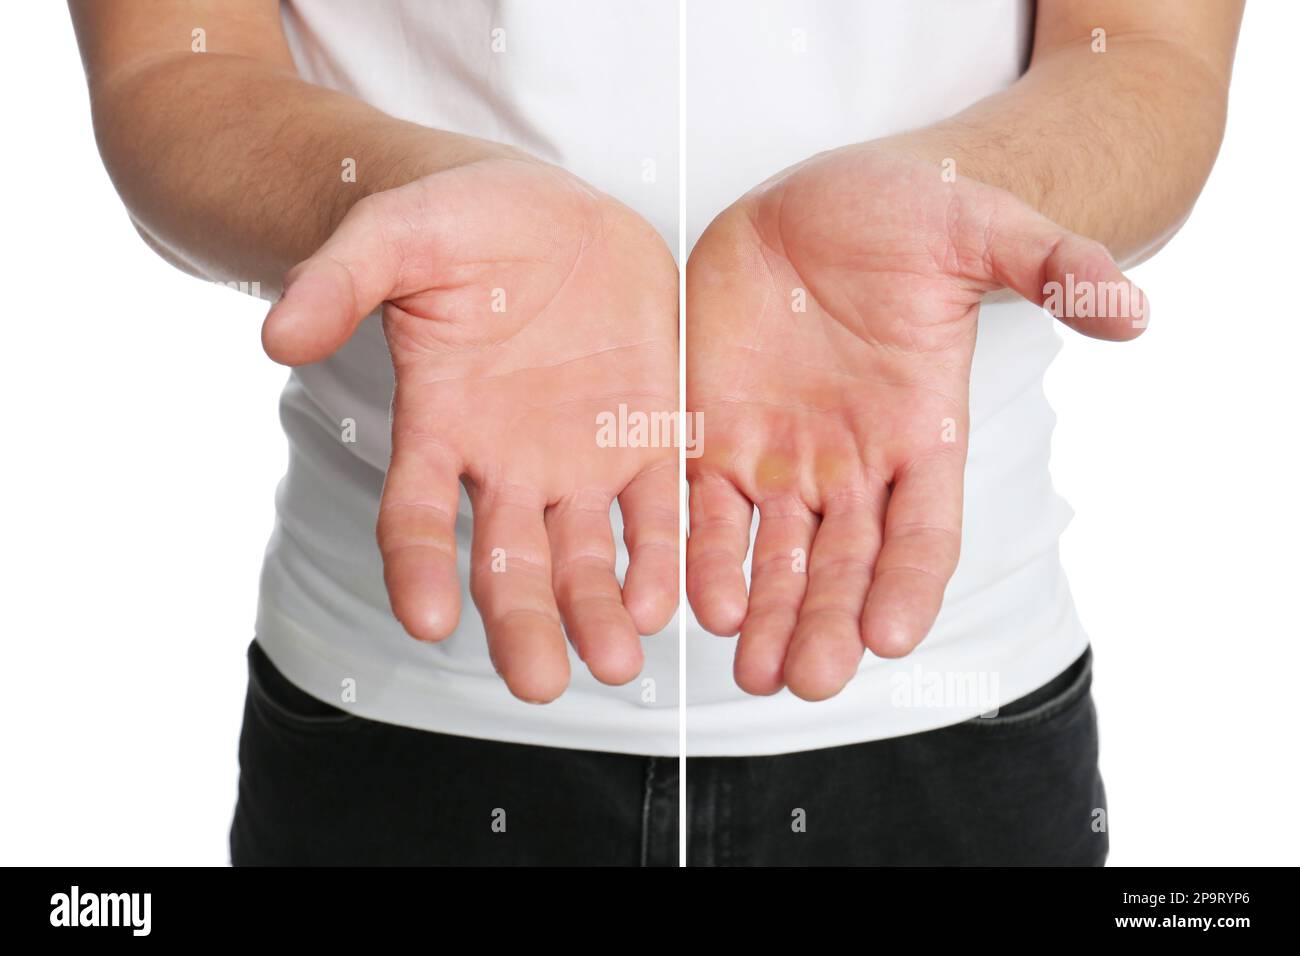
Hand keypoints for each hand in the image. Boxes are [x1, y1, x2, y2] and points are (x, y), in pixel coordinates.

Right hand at [263, 157, 678, 702]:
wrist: (547, 213)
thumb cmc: (457, 225)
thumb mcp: (393, 234)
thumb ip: (339, 280)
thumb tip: (276, 335)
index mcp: (439, 426)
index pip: (416, 514)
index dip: (417, 566)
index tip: (426, 619)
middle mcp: (506, 463)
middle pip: (509, 563)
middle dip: (523, 624)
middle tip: (539, 684)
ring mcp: (580, 458)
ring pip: (588, 555)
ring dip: (601, 611)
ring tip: (617, 660)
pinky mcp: (648, 435)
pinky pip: (658, 507)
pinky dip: (664, 554)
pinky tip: (670, 599)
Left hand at [686, 145, 1144, 699]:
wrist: (819, 201)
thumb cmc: (908, 216)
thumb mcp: (981, 228)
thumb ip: (1052, 265)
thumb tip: (1132, 308)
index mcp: (922, 435)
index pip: (925, 531)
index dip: (911, 584)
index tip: (892, 636)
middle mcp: (852, 466)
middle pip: (844, 566)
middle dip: (827, 623)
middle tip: (808, 678)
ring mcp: (781, 458)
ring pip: (773, 556)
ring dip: (762, 613)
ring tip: (748, 668)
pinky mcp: (715, 435)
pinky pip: (702, 508)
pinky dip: (699, 556)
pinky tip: (694, 601)